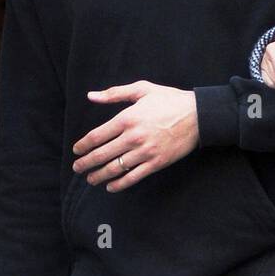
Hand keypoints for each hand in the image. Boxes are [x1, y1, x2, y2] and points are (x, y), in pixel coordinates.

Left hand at [71, 81, 198, 191]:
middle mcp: (133, 137)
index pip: (96, 136)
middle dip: (85, 163)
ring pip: (115, 168)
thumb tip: (91, 96)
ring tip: (90, 179)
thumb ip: (114, 93)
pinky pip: (133, 177)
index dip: (83, 145)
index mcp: (127, 118)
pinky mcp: (156, 163)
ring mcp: (145, 152)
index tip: (76, 150)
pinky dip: (119, 184)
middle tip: (77, 168)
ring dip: (99, 176)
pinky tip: (111, 186)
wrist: (198, 115)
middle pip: (101, 155)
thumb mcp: (142, 89)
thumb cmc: (169, 100)